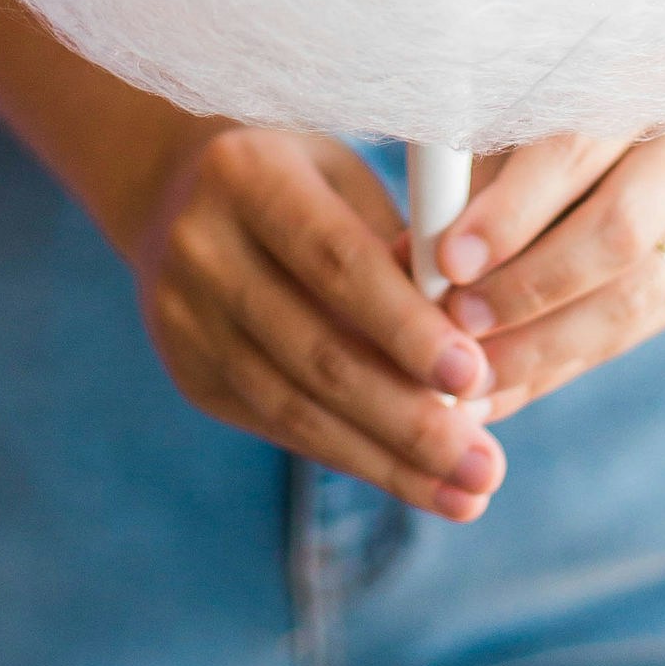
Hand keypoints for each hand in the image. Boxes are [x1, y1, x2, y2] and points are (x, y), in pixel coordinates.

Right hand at [131, 127, 506, 521]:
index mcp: (248, 173)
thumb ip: (401, 246)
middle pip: (316, 353)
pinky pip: (278, 427)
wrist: (177, 190)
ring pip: (295, 409)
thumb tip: (469, 344)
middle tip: (486, 466)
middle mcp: (202, 248)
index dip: (406, 325)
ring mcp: (183, 318)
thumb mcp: (349, 177)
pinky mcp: (188, 374)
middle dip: (410, 421)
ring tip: (466, 492)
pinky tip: (411, 477)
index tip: (475, 374)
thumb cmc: (302, 180)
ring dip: (387, 461)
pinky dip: (350, 455)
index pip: (335, 261)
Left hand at [430, 125, 664, 420]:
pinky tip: (508, 388)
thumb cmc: (547, 103)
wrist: (652, 98)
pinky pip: (635, 329)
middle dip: (529, 291)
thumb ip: (468, 179)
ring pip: (637, 297)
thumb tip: (411, 257)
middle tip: (458, 328)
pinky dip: (563, 363)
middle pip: (618, 232)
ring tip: (475, 380)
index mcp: (627, 75)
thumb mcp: (504, 117)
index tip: (449, 262)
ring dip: (546, 348)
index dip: (511, 214)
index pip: (572, 151)